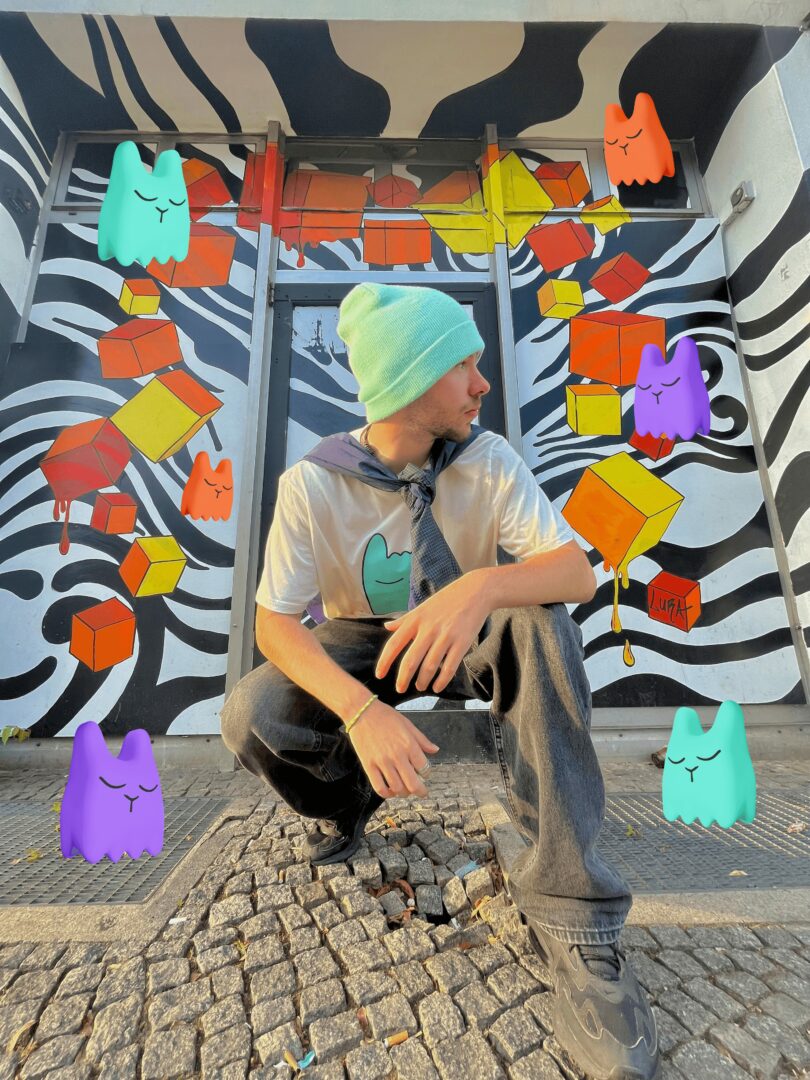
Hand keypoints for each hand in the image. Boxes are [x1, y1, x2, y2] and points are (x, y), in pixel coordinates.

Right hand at [349, 699, 439, 797]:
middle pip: (413, 784)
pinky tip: (390, 791)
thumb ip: (422, 740)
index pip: (424, 768)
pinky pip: (379, 787)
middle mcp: (397, 755)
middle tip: (421, 792)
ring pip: (397, 788)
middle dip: (420, 791)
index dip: (427, 773)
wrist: (362, 712)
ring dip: (404, 793)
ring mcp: (382, 762)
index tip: (425, 774)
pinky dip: (387, 794)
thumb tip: (435, 750)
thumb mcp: (408, 724)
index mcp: (409, 745)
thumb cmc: (385, 716)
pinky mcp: (369, 765)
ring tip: (405, 790)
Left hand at [375, 573, 489, 694]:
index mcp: (416, 619)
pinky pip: (449, 667)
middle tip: (400, 689)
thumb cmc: (447, 599)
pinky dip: (442, 680)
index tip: (379, 675)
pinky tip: (437, 687)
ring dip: (422, 680)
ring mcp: (446, 636)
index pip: (394, 644)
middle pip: (410, 660)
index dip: (384, 661)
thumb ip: (404, 619)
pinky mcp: (462, 643)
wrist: (476, 591)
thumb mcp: (422, 607)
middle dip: (403, 678)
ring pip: (430, 666)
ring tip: (420, 687)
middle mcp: (428, 629)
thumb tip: (387, 627)